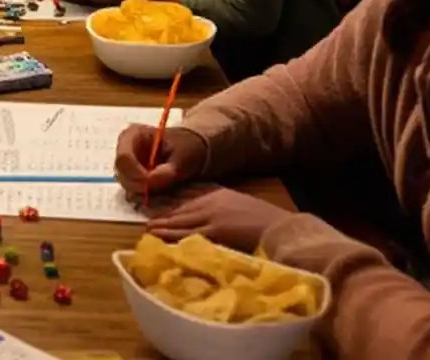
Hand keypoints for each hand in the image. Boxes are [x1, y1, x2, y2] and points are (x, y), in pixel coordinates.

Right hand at [114, 125, 206, 194]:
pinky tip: (159, 189)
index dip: (135, 172)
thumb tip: (150, 180)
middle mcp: (124, 149)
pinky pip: (132, 191)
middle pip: (121, 173)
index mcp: (133, 135)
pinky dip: (145, 194)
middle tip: (159, 188)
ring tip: (162, 186)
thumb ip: (168, 169)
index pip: (123, 157)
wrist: (191, 151)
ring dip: (142, 191)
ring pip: (126, 184)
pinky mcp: (131, 178)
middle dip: (138, 184)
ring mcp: (127, 166)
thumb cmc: (187, 147)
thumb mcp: (183, 156)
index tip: (151, 181)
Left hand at [146, 187, 293, 250]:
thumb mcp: (242, 206)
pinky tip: (158, 237)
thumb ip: (225, 208)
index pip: (190, 196)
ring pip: (179, 220)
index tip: (159, 204)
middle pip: (180, 207)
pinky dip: (171, 235)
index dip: (173, 202)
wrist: (282, 230)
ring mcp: (211, 216)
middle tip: (147, 218)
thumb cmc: (267, 222)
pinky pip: (186, 233)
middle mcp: (211, 201)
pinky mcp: (213, 231)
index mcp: (219, 193)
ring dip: (162, 224)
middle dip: (163, 214)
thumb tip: (214, 216)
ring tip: (148, 229)